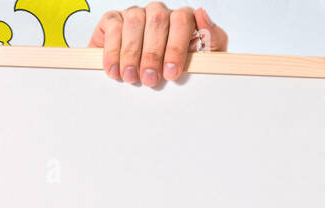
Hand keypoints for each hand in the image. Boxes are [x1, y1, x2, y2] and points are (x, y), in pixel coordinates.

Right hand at [88, 4, 227, 85]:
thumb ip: (212, 37)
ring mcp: (135, 14)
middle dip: (152, 54)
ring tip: (131, 77)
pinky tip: (114, 70)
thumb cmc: (178, 68)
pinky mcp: (113, 20)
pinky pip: (112, 27)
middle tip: (149, 79)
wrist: (151, 77)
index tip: (171, 72)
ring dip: (132, 53)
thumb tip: (202, 14)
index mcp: (181, 18)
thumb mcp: (205, 57)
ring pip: (134, 22)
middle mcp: (158, 13)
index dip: (176, 47)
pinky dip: (112, 50)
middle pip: (157, 21)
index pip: (182, 20)